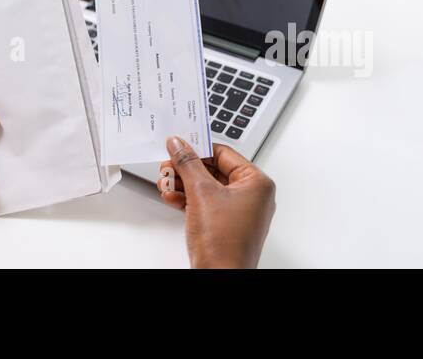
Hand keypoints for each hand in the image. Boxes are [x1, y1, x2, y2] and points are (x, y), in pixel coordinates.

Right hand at [156, 137, 275, 268]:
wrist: (220, 278)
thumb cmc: (224, 243)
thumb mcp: (201, 193)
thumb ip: (188, 164)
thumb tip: (179, 145)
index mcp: (257, 183)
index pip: (225, 153)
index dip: (199, 148)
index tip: (178, 145)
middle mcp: (252, 196)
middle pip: (214, 170)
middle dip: (187, 169)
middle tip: (167, 166)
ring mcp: (240, 212)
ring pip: (207, 188)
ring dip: (184, 184)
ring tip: (165, 182)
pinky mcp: (226, 226)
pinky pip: (206, 204)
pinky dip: (188, 200)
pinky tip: (172, 197)